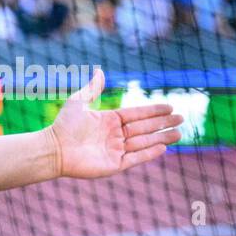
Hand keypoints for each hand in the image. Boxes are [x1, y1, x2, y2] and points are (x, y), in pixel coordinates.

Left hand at [48, 68, 183, 178]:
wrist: (53, 149)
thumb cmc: (63, 126)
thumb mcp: (79, 102)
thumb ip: (92, 88)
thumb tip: (99, 70)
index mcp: (108, 120)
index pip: (137, 114)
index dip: (153, 111)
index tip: (170, 107)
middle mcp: (114, 135)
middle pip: (144, 128)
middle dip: (163, 123)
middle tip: (181, 118)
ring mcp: (115, 150)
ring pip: (143, 142)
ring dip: (161, 138)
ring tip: (179, 133)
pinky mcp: (113, 165)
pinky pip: (135, 158)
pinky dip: (149, 153)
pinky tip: (163, 147)